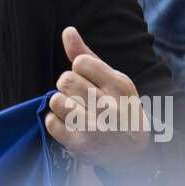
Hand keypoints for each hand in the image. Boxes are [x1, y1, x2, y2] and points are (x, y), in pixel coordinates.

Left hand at [44, 27, 152, 182]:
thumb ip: (87, 56)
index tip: (88, 81)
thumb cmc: (119, 108)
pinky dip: (55, 122)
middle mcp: (110, 106)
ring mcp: (95, 128)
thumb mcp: (112, 81)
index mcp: (120, 85)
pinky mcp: (80, 145)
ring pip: (56, 100)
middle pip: (65, 80)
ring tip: (74, 111)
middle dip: (66, 87)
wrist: (134, 154)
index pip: (80, 62)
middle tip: (79, 97)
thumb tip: (67, 31)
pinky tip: (70, 126)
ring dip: (60, 104)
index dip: (78, 70)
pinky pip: (50, 122)